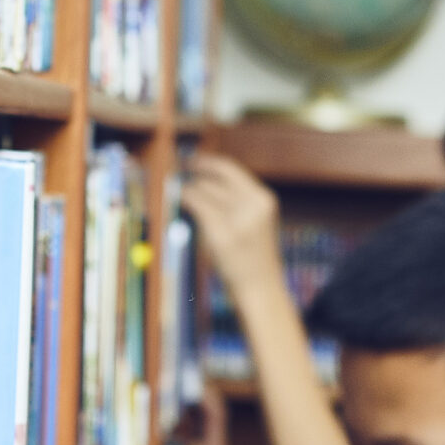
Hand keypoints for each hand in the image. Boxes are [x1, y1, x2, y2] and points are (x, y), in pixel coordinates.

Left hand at [182, 154, 283, 296]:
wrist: (260, 285)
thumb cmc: (253, 253)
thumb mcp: (256, 219)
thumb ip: (238, 198)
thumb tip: (204, 176)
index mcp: (263, 199)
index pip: (230, 169)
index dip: (207, 161)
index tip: (192, 160)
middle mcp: (253, 205)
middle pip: (214, 177)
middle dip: (194, 174)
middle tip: (181, 173)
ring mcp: (237, 219)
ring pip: (203, 189)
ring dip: (189, 189)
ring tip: (184, 193)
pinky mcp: (221, 233)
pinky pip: (196, 204)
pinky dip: (185, 198)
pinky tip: (182, 199)